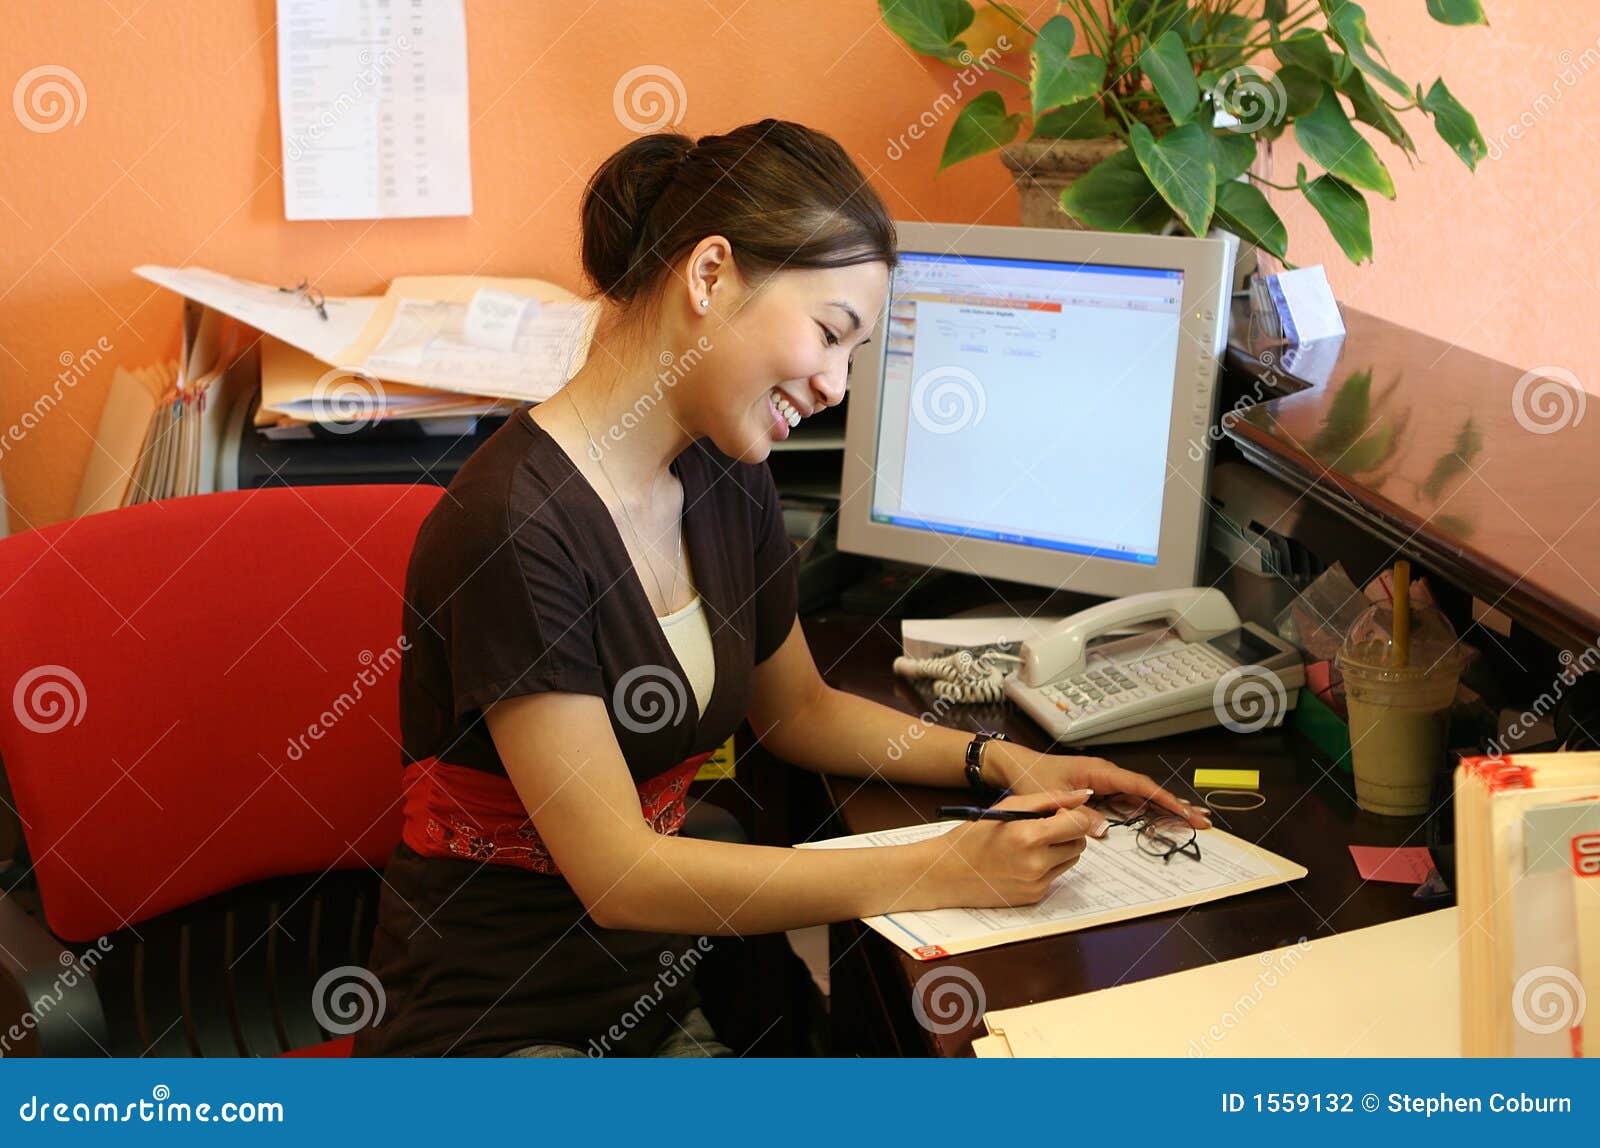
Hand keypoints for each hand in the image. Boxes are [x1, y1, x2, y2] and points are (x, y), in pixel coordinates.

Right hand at [904, 789, 1107, 909]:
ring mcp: (1037, 884)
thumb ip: (1049, 799)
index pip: (1079, 824)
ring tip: (1031, 844)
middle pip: (1080, 843)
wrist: (948, 872)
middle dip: (1068, 832)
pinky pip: (1055, 876)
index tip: (1059, 813)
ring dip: (1059, 849)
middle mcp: (1037, 864)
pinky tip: (1021, 861)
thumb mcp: (1009, 806)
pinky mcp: (1034, 897)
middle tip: (1043, 827)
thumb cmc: (974, 835)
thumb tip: (1082, 796)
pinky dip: (1046, 866)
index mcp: (1030, 836)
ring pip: (1071, 860)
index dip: (1073, 815)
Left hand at [991, 743, 1211, 829]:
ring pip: (1142, 796)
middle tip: (1203, 820)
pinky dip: (1147, 810)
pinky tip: (1162, 820)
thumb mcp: (1051, 797)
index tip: (1184, 811)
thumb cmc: (1032, 776)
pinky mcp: (1099, 792)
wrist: (1015, 766)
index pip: (1139, 786)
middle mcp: (1106, 775)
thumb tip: (1103, 830)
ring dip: (1166, 808)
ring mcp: (1104, 783)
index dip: (1164, 799)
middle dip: (1176, 805)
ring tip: (1193, 820)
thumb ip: (1076, 813)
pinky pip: (1128, 802)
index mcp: (1099, 772)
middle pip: (1148, 791)